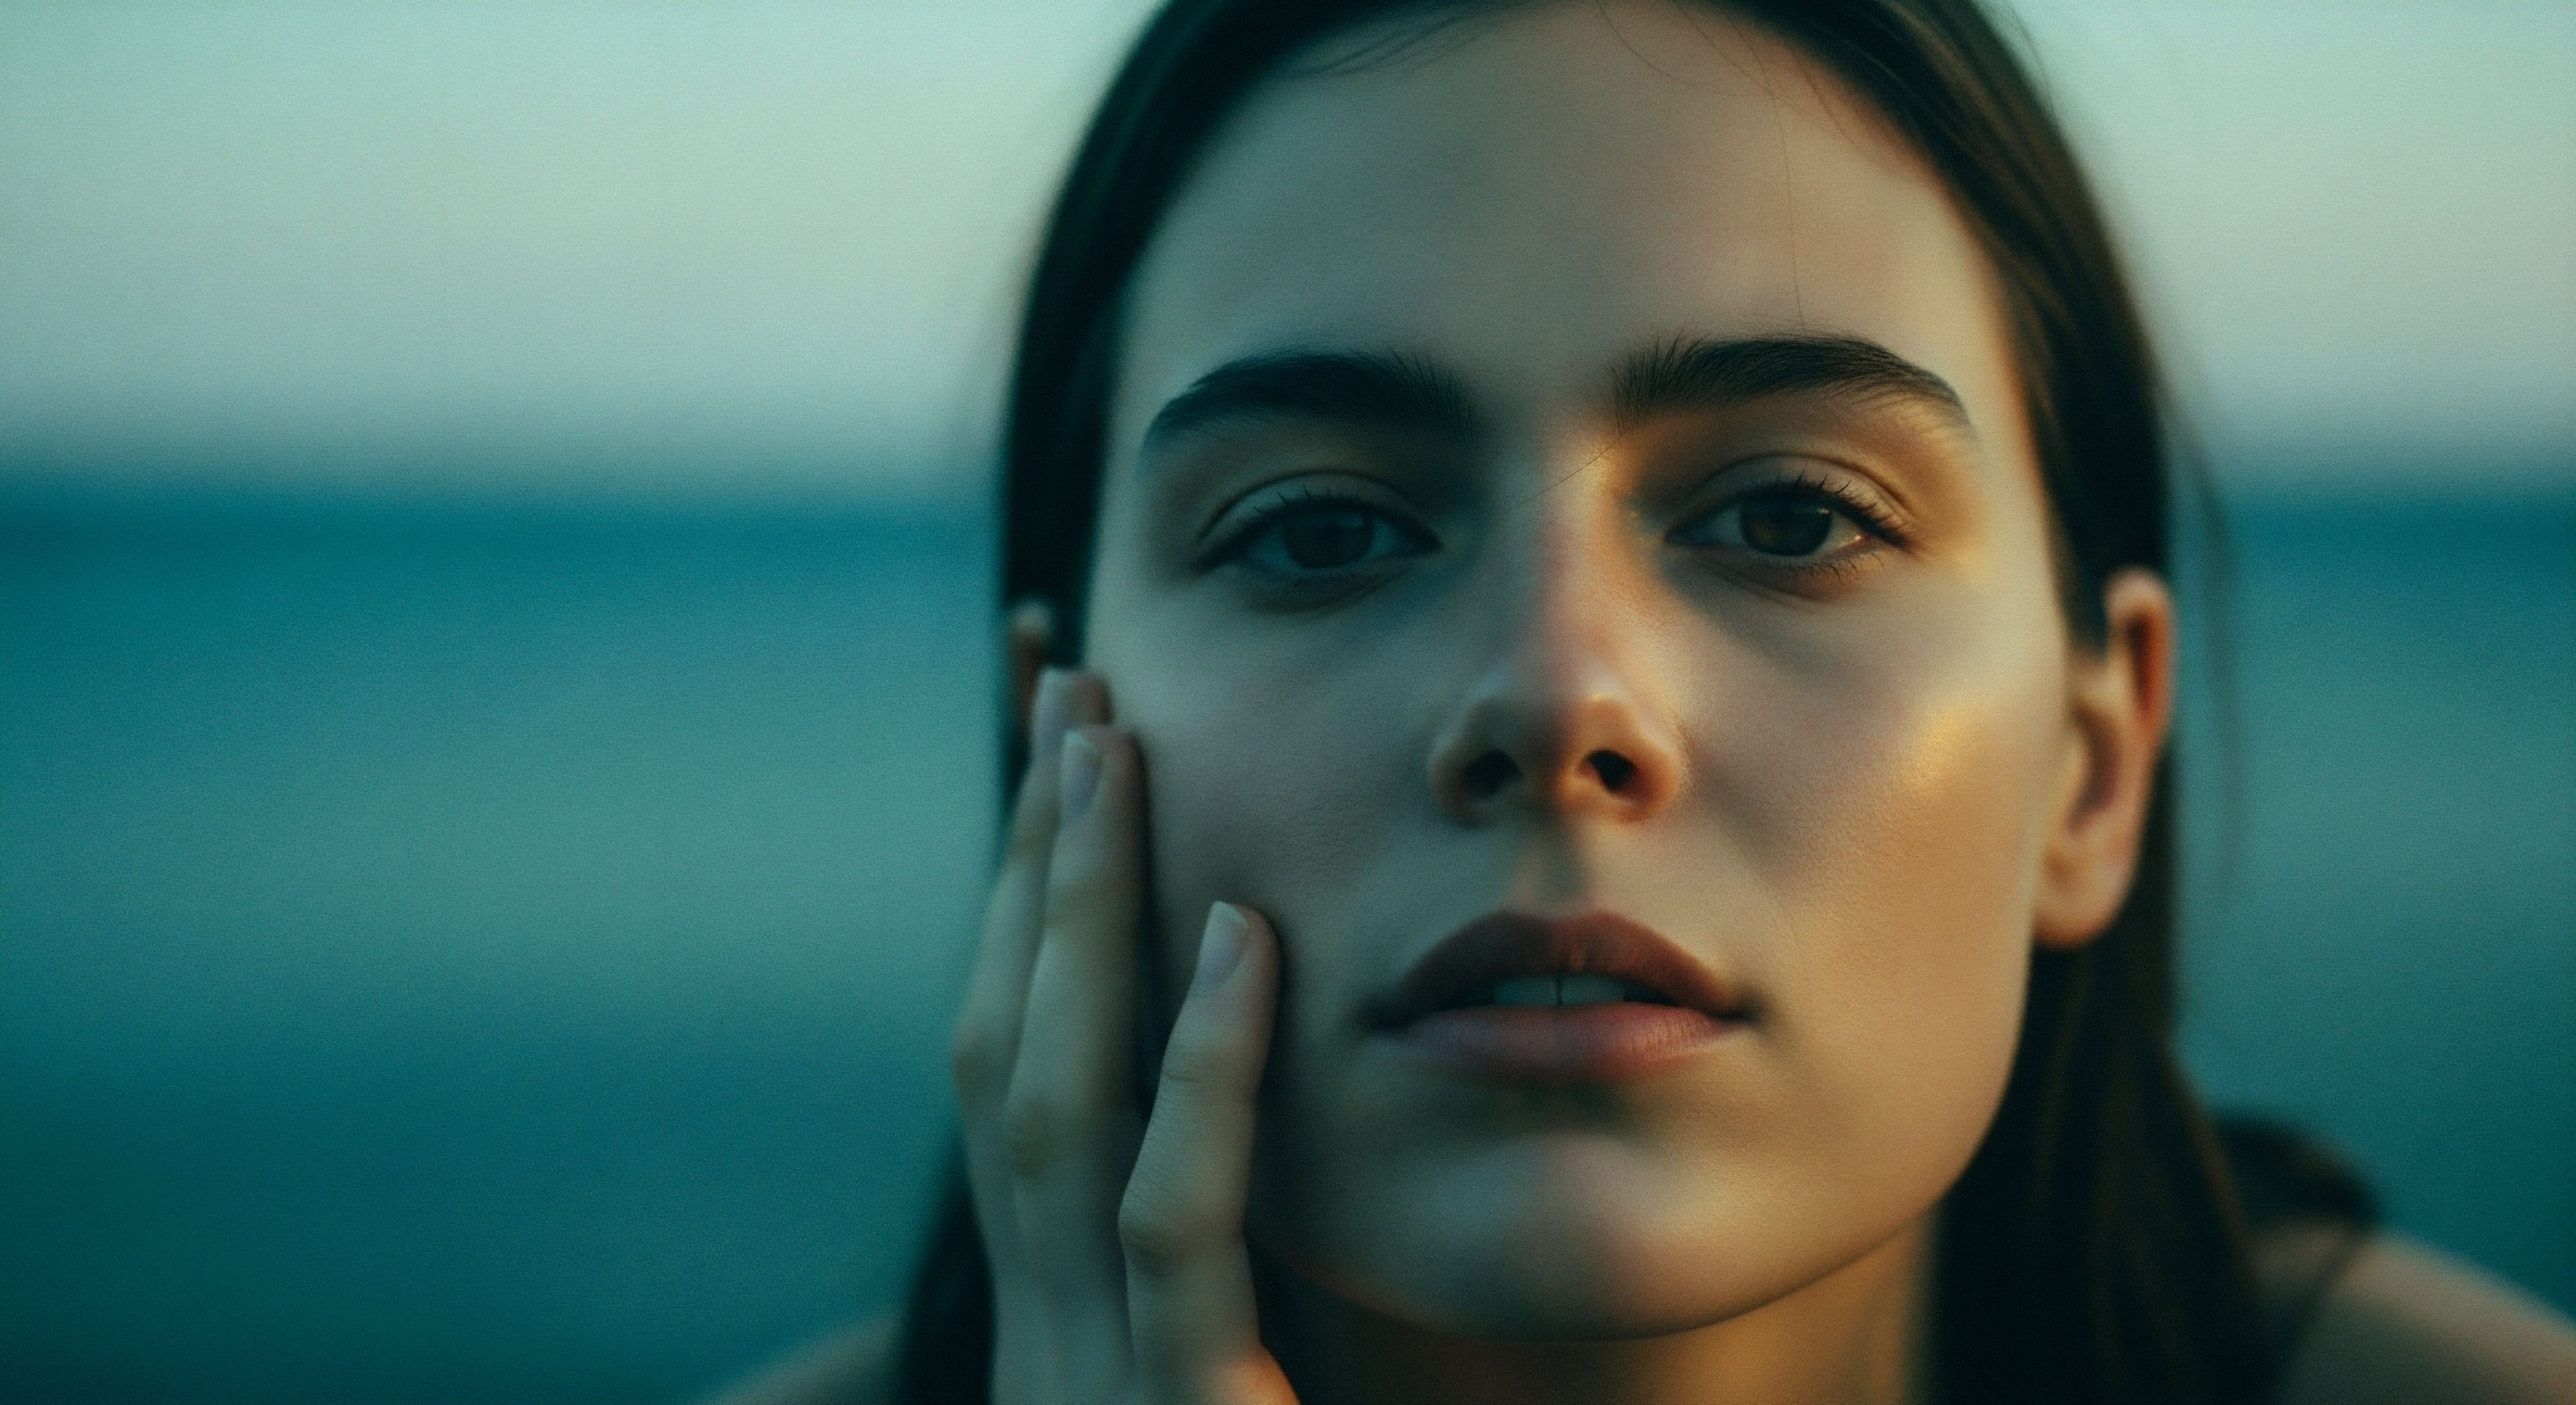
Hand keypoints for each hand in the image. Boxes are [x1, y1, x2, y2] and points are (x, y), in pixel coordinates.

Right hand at [950, 670, 1297, 1404]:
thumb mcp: (1239, 1362)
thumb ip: (1230, 1251)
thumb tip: (1264, 1085)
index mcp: (1060, 1307)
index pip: (1014, 1066)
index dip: (1023, 902)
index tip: (1061, 753)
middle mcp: (1047, 1324)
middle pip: (1004, 1048)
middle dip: (1031, 865)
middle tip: (1074, 696)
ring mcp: (1094, 1367)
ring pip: (1054, 1105)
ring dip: (1077, 918)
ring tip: (1116, 752)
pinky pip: (1175, 1224)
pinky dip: (1201, 1071)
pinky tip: (1243, 937)